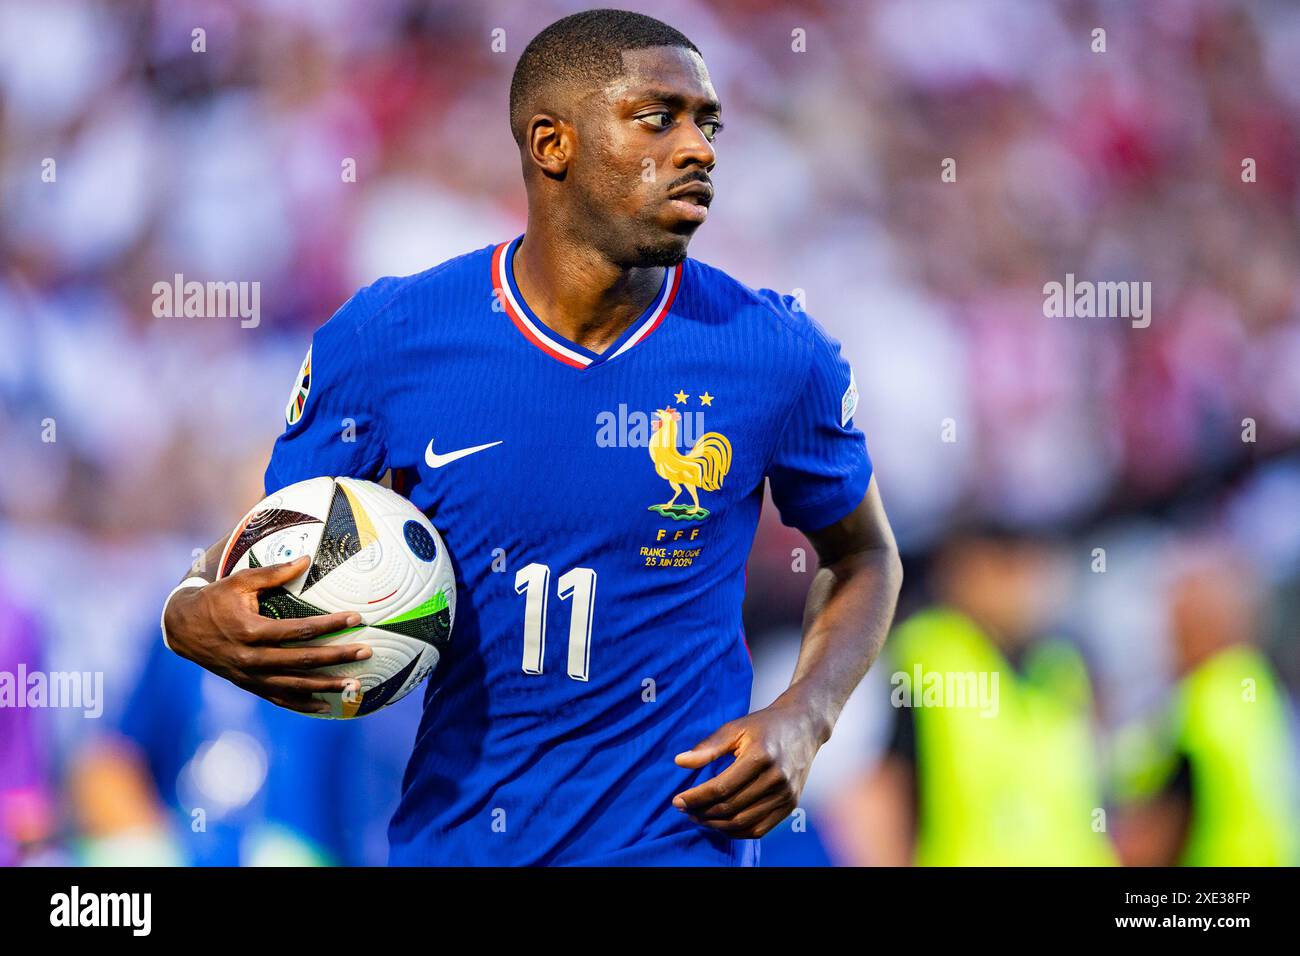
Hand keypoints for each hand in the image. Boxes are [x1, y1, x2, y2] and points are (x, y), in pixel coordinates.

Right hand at [162, 555, 371, 714]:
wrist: (182, 628)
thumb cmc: (215, 599)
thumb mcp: (240, 581)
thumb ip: (274, 572)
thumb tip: (306, 559)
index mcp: (251, 631)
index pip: (300, 630)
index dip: (330, 624)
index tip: (356, 618)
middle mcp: (252, 658)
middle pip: (303, 660)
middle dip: (337, 656)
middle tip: (367, 651)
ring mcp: (250, 676)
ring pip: (295, 685)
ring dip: (327, 685)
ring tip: (355, 685)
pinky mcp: (249, 685)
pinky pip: (280, 698)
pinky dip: (303, 704)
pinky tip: (327, 706)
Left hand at [672, 698, 825, 838]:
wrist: (803, 726)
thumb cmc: (765, 725)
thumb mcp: (735, 728)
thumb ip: (708, 747)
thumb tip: (680, 762)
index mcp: (760, 756)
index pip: (721, 787)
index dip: (696, 798)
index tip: (677, 801)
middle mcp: (776, 778)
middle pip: (731, 807)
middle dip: (702, 812)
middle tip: (685, 810)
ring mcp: (786, 794)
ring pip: (743, 822)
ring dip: (716, 825)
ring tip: (699, 817)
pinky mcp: (791, 805)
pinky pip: (760, 829)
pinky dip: (737, 832)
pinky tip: (721, 824)